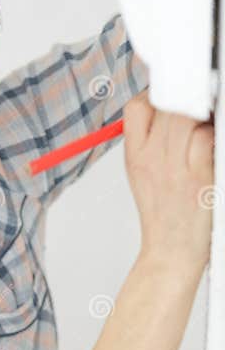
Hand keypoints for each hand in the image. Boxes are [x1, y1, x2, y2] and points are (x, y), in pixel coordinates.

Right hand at [123, 90, 214, 270]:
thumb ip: (148, 142)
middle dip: (186, 103)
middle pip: (167, 106)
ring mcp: (175, 168)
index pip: (137, 108)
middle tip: (198, 113)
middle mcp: (152, 159)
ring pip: (188, 117)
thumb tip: (168, 107)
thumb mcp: (141, 175)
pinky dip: (213, 137)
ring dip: (202, 118)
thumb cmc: (163, 215)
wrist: (171, 252)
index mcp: (135, 156)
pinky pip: (207, 138)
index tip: (170, 102)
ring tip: (206, 133)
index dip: (156, 96)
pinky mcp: (199, 178)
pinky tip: (213, 149)